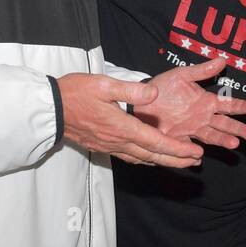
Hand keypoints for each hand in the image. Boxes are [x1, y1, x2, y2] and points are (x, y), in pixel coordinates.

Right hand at [58, 74, 205, 167]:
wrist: (49, 108)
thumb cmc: (75, 93)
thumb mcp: (103, 84)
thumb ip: (130, 90)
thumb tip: (154, 93)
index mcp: (122, 127)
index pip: (156, 142)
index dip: (178, 149)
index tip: (195, 151)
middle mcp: (118, 141)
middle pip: (153, 155)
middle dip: (176, 160)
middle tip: (196, 161)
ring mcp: (109, 146)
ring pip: (142, 158)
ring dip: (163, 161)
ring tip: (181, 162)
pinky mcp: (102, 146)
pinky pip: (129, 157)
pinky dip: (145, 159)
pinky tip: (150, 158)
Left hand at [133, 58, 245, 149]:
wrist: (140, 101)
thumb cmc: (162, 87)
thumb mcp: (182, 75)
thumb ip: (202, 71)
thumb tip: (223, 60)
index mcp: (206, 102)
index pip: (229, 105)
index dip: (242, 106)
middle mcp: (203, 118)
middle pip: (225, 125)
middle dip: (240, 129)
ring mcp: (192, 130)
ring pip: (212, 136)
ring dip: (223, 140)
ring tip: (234, 144)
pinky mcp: (178, 140)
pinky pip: (187, 148)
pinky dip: (194, 154)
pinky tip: (200, 159)